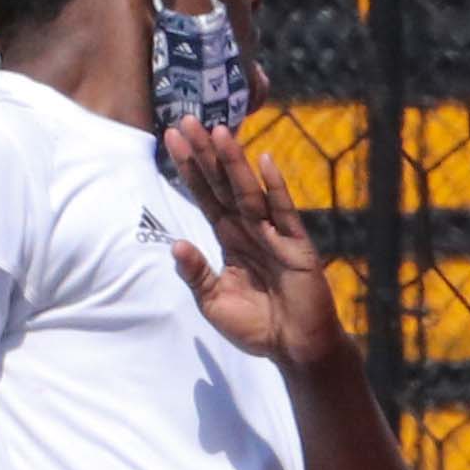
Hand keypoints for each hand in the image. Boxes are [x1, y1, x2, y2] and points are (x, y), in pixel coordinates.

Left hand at [165, 124, 345, 371]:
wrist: (296, 349)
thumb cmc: (257, 328)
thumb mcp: (214, 302)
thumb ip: (196, 274)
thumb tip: (177, 244)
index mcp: (229, 240)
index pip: (205, 196)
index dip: (189, 168)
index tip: (172, 137)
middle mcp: (250, 231)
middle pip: (223, 185)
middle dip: (205, 154)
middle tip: (186, 120)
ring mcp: (275, 236)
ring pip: (249, 193)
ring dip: (233, 162)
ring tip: (218, 131)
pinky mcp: (297, 248)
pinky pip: (284, 213)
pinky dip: (275, 187)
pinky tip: (264, 161)